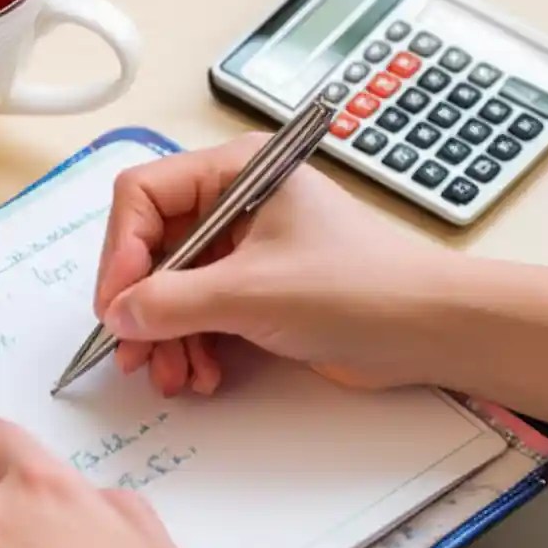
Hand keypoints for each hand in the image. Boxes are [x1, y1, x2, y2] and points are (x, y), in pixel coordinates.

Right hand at [94, 132, 451, 395]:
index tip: (115, 305)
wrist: (431, 331)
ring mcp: (242, 247)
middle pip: (151, 247)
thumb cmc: (360, 288)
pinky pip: (196, 312)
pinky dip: (190, 346)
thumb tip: (118, 315)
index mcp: (234, 172)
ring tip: (173, 376)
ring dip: (164, 336)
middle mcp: (232, 202)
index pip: (143, 195)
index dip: (121, 251)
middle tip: (133, 352)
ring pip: (170, 287)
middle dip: (142, 305)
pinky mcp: (253, 289)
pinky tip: (202, 374)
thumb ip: (174, 302)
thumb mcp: (253, 293)